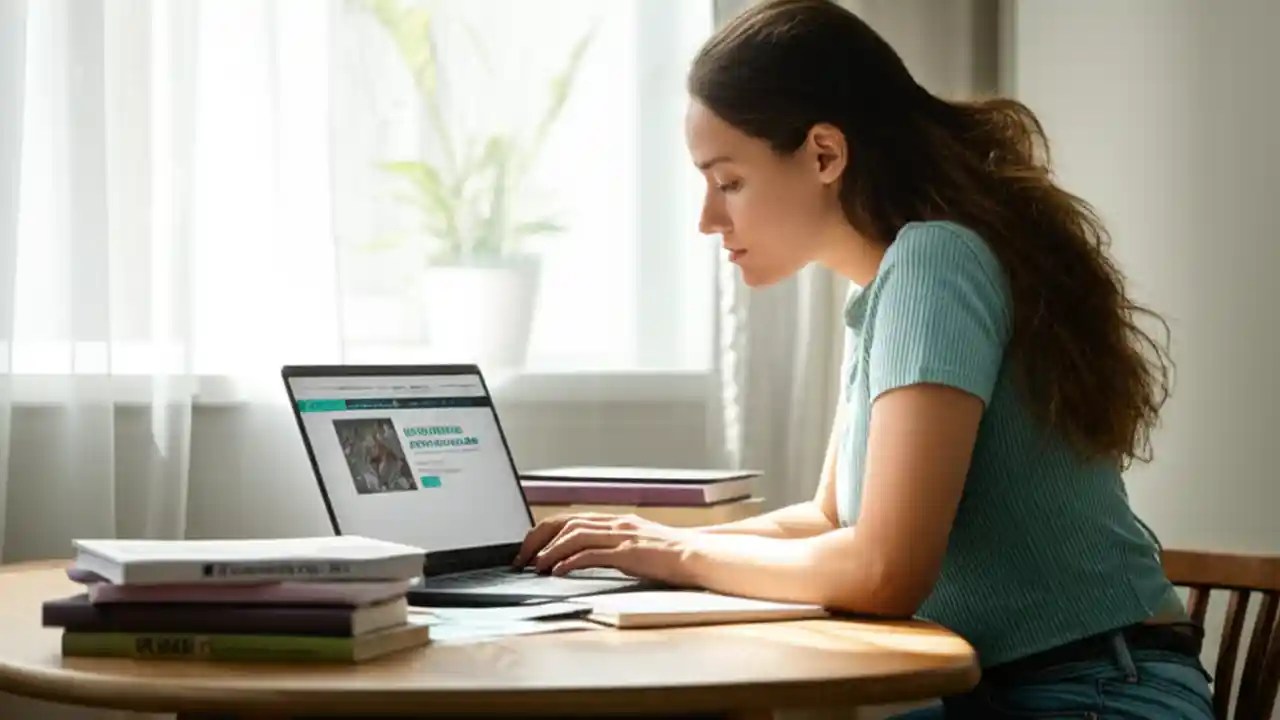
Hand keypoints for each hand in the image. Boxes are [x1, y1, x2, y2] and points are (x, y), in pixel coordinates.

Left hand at [513, 513, 694, 583]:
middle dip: (538, 539)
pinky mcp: (629, 553)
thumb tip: (581, 555)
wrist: (696, 556)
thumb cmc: (668, 555)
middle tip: (522, 558)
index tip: (529, 548)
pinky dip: (570, 562)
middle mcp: (615, 523)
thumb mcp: (634, 543)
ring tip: (536, 566)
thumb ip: (610, 545)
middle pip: (565, 523)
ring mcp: (622, 536)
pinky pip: (591, 554)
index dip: (544, 531)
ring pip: (574, 535)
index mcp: (615, 520)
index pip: (569, 518)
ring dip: (550, 551)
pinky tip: (558, 572)